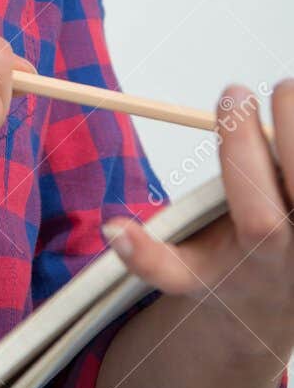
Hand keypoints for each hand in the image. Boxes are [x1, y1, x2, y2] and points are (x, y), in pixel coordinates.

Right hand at [101, 81, 293, 366]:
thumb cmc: (227, 271)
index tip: (232, 94)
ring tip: (289, 105)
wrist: (278, 298)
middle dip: (291, 120)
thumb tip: (112, 227)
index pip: (256, 200)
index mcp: (263, 252)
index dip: (242, 140)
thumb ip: (148, 257)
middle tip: (278, 90)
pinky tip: (293, 129)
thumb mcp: (183, 274)